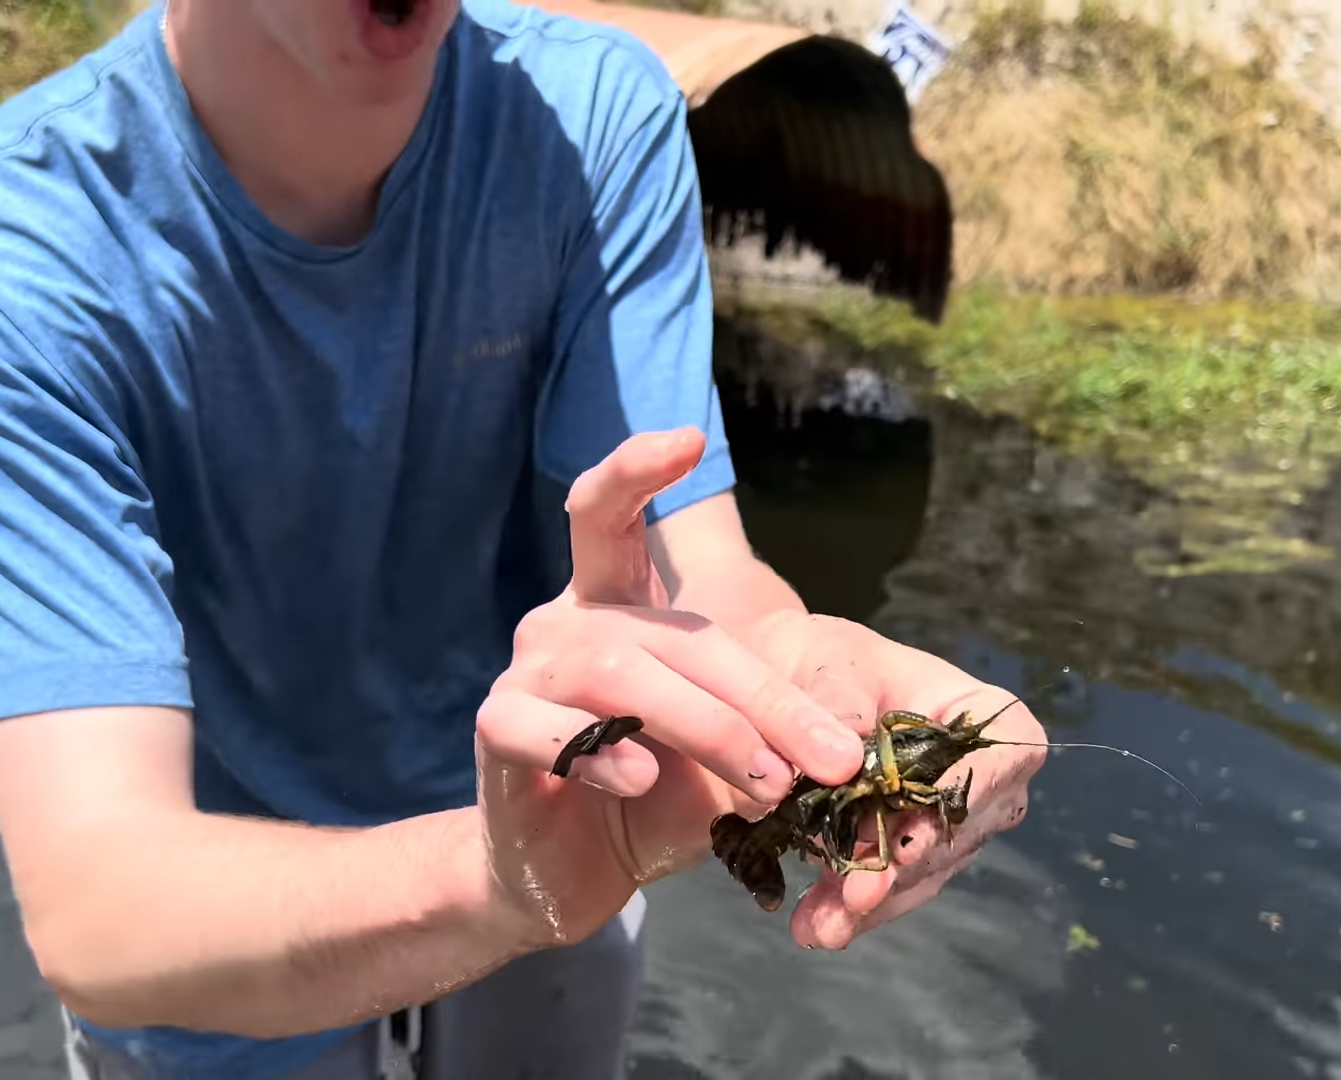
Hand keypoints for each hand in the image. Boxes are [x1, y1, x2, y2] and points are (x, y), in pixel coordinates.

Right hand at [473, 429, 864, 946]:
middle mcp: (568, 620)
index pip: (611, 513)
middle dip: (762, 699)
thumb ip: (766, 730)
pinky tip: (641, 778)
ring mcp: (528, 669)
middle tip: (830, 758)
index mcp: (616, 603)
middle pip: (670, 632)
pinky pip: (550, 727)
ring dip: (708, 728)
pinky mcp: (499, 728)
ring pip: (621, 672)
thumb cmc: (656, 795)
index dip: (639, 468)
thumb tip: (841, 745)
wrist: (571, 873)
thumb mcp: (727, 754)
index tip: (688, 436)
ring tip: (767, 783)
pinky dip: (602, 753)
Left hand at [743, 612, 1050, 949]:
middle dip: (906, 868)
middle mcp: (977, 774)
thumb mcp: (830, 666)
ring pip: (924, 871)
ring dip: (875, 902)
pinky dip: (851, 909)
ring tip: (822, 925)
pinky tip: (815, 928)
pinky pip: (890, 889)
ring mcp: (943, 820)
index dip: (972, 795)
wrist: (787, 685)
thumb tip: (848, 757)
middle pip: (964, 828)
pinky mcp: (903, 854)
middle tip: (857, 894)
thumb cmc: (826, 661)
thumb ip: (841, 706)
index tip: (914, 832)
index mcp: (979, 712)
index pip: (1008, 752)